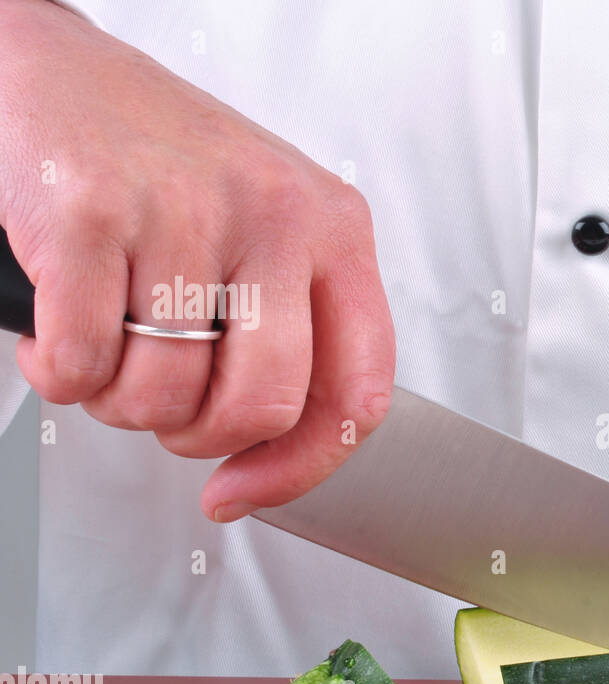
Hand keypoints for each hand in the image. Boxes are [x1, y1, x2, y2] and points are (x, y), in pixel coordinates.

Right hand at [0, 0, 394, 520]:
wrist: (53, 71)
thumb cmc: (165, 162)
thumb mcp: (267, 233)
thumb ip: (293, 331)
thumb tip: (276, 456)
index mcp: (334, 230)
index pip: (357, 391)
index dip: (302, 466)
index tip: (247, 489)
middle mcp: (274, 215)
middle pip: (260, 406)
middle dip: (198, 435)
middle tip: (166, 407)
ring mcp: (186, 211)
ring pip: (163, 396)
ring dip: (119, 400)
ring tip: (110, 345)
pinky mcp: (93, 213)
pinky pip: (81, 363)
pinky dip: (58, 371)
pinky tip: (61, 327)